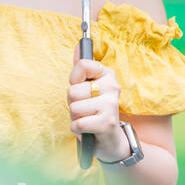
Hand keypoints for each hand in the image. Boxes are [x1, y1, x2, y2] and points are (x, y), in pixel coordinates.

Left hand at [68, 43, 130, 162]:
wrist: (109, 140)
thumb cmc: (93, 110)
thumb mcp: (86, 87)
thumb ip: (81, 68)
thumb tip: (78, 44)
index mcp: (108, 74)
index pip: (82, 65)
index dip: (74, 79)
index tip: (83, 87)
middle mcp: (112, 86)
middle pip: (72, 90)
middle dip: (72, 103)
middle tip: (85, 108)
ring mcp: (111, 104)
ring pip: (74, 107)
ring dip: (75, 116)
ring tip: (87, 118)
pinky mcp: (107, 123)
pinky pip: (77, 123)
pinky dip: (77, 129)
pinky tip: (88, 129)